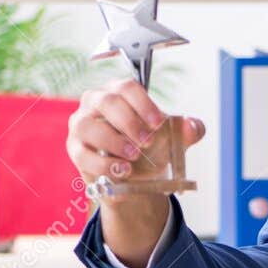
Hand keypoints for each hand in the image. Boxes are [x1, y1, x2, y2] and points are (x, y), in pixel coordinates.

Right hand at [65, 78, 204, 186]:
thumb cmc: (147, 149)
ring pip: (88, 126)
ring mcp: (81, 125)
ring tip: (133, 158)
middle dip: (129, 122)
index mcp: (118, 92)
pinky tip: (121, 172)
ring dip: (113, 142)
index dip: (143, 103)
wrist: (134, 179)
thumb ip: (186, 132)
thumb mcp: (170, 140)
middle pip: (106, 102)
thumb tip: (193, 126)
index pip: (126, 87)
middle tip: (147, 142)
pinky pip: (83, 154)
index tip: (159, 123)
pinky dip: (103, 165)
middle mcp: (95, 103)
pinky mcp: (75, 149)